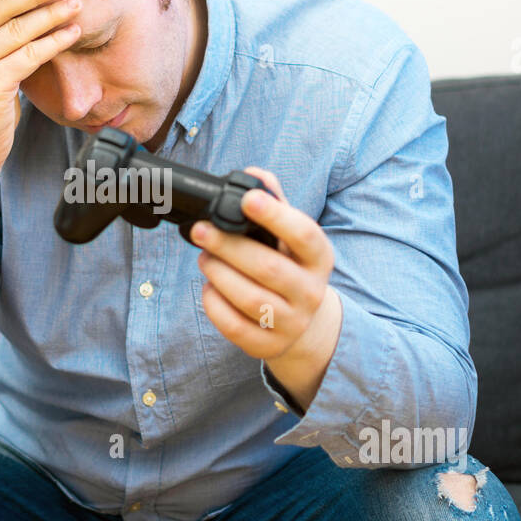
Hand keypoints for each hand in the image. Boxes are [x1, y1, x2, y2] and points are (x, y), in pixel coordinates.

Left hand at [191, 167, 341, 374]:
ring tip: (205, 258)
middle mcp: (311, 292)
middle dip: (228, 247)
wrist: (303, 323)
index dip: (275, 215)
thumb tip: (252, 174)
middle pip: (268, 268)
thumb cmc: (289, 268)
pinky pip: (235, 326)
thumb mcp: (289, 237)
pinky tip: (209, 287)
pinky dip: (214, 304)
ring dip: (219, 273)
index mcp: (319, 258)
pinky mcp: (269, 346)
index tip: (246, 199)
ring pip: (250, 299)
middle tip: (201, 231)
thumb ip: (273, 203)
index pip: (304, 234)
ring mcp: (292, 323)